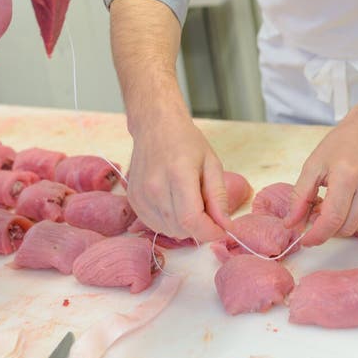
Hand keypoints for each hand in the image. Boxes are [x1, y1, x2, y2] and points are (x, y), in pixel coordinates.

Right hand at [127, 102, 228, 242]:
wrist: (155, 125)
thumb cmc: (186, 141)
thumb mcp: (212, 163)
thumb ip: (219, 196)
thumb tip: (225, 226)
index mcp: (178, 174)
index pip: (191, 219)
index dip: (210, 232)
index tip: (222, 230)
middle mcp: (154, 187)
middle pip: (181, 228)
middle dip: (200, 228)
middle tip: (207, 210)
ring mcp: (140, 195)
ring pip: (168, 230)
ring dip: (184, 226)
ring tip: (190, 202)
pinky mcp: (132, 200)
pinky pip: (154, 225)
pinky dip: (169, 222)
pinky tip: (175, 203)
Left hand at [285, 100, 357, 246]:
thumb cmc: (341, 145)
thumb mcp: (313, 165)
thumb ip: (300, 196)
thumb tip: (291, 224)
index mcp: (347, 175)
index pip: (332, 219)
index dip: (317, 235)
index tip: (306, 240)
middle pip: (347, 227)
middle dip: (330, 226)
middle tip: (322, 211)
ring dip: (347, 222)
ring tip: (341, 201)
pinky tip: (357, 200)